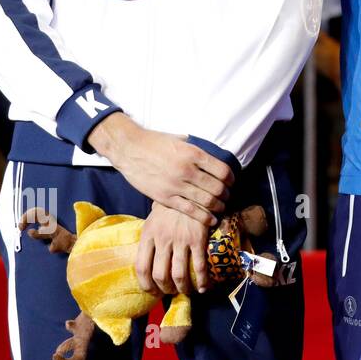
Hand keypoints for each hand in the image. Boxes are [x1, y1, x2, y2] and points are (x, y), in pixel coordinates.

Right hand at [89, 113, 232, 225]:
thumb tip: (211, 153)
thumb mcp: (181, 140)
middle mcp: (188, 170)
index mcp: (194, 154)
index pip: (223, 171)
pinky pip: (190, 210)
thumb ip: (196, 148)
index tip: (231, 182)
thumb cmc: (155, 142)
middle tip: (227, 197)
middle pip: (217, 188)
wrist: (129, 149)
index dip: (231, 179)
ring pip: (206, 201)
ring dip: (218, 207)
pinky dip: (204, 217)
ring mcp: (176, 185)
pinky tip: (210, 219)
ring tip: (221, 208)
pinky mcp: (165, 197)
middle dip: (226, 195)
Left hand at [136, 202, 208, 295]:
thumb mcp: (154, 219)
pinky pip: (199, 266)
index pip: (141, 267)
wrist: (192, 189)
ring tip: (186, 291)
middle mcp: (162, 240)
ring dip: (182, 288)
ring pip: (178, 274)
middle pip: (159, 274)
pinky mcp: (197, 239)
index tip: (152, 292)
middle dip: (165, 289)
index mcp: (148, 235)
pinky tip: (204, 287)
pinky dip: (202, 280)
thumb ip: (151, 238)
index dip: (146, 285)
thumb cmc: (172, 205)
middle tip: (170, 292)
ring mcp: (180, 240)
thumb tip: (150, 257)